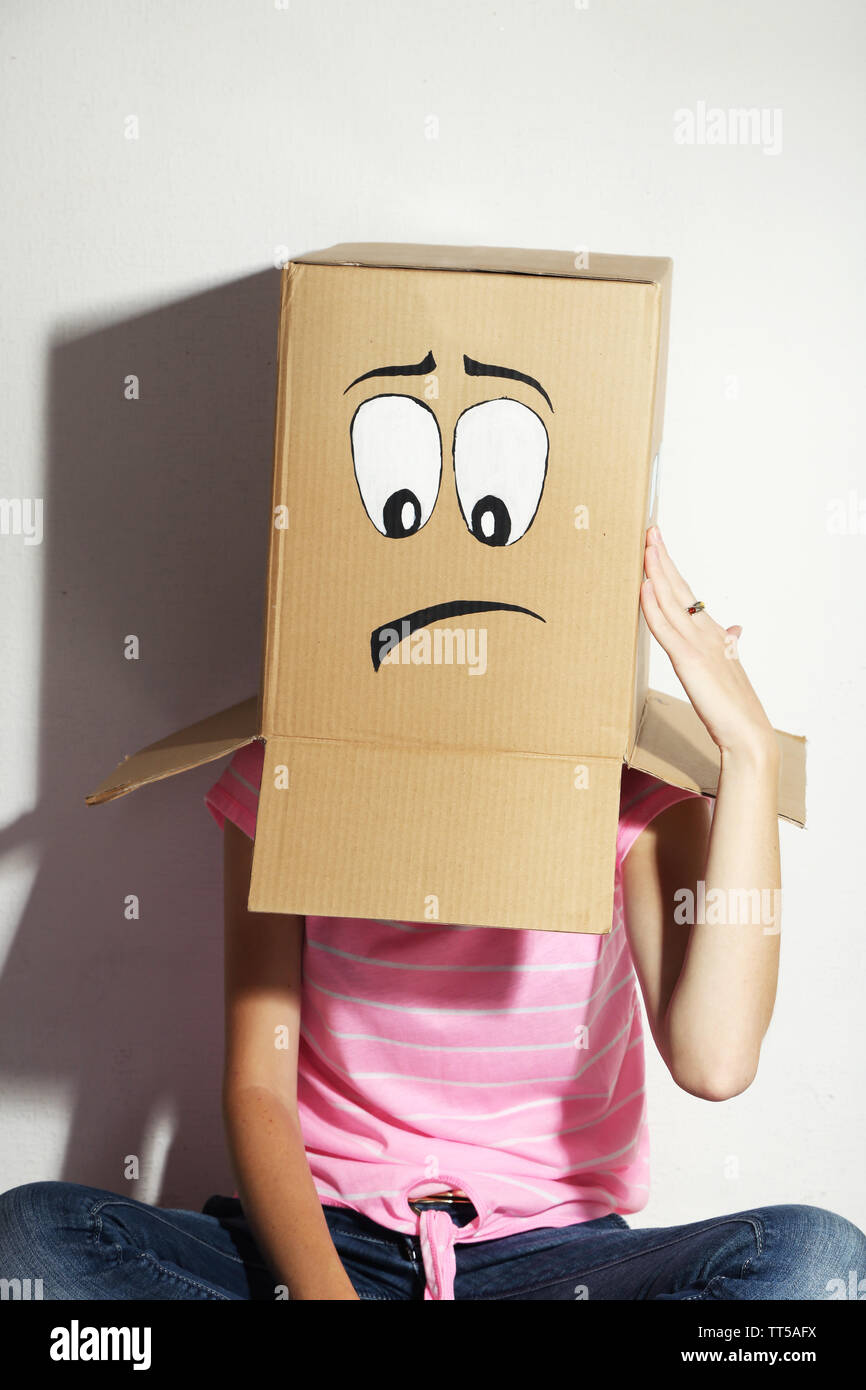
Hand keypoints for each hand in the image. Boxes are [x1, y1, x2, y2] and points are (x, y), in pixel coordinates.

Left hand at [639, 525, 777, 758]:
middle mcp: (705, 631)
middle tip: (651, 529)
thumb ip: (729, 645)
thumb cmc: (735, 704)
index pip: (688, 592)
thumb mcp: (729, 667)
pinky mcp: (688, 660)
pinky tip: (644, 586)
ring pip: (671, 600)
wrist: (746, 730)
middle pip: (679, 587)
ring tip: (646, 545)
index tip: (659, 545)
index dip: (671, 568)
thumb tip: (735, 629)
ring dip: (657, 571)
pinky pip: (665, 628)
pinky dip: (653, 606)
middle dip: (662, 557)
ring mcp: (697, 643)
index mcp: (713, 632)